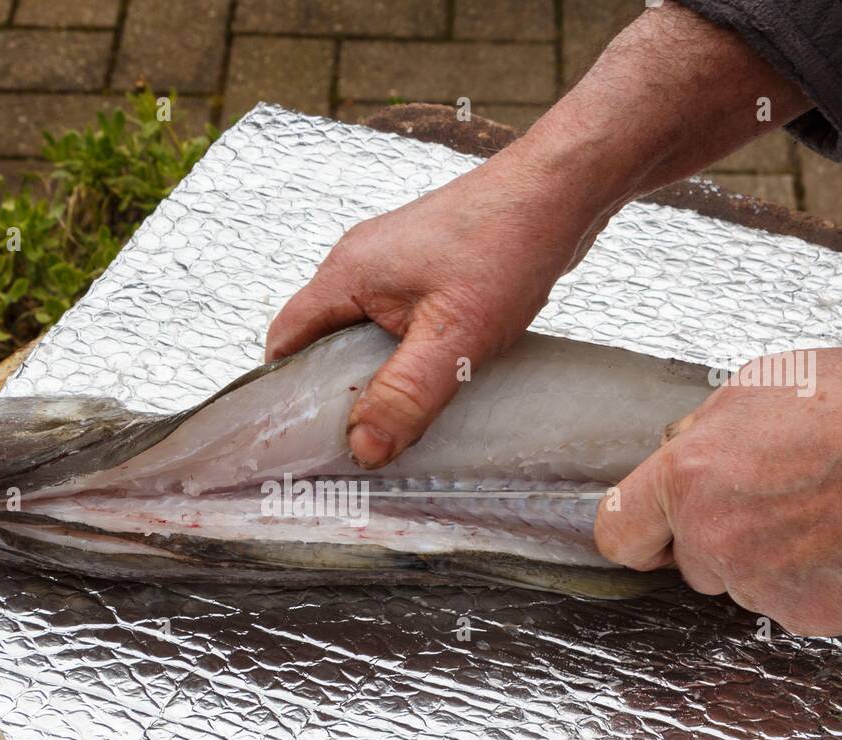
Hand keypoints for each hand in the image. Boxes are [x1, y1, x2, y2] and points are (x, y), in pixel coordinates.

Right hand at [265, 150, 604, 468]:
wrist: (559, 189)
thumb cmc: (507, 246)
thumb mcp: (454, 337)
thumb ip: (404, 395)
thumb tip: (362, 447)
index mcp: (346, 274)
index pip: (285, 339)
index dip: (283, 391)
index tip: (302, 436)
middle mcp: (358, 264)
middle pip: (319, 339)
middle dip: (331, 389)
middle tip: (354, 439)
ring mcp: (390, 263)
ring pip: (359, 331)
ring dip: (371, 373)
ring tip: (393, 416)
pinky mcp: (423, 268)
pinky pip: (393, 320)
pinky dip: (400, 354)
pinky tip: (429, 379)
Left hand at [594, 348, 841, 635]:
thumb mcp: (760, 384)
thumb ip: (702, 428)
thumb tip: (676, 448)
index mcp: (687, 478)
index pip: (618, 532)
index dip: (637, 530)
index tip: (653, 530)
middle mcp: (713, 538)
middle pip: (686, 560)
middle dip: (714, 536)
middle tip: (770, 498)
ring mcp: (758, 584)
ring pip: (737, 582)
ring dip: (762, 558)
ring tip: (815, 513)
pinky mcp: (804, 615)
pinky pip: (785, 603)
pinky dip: (805, 581)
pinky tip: (839, 541)